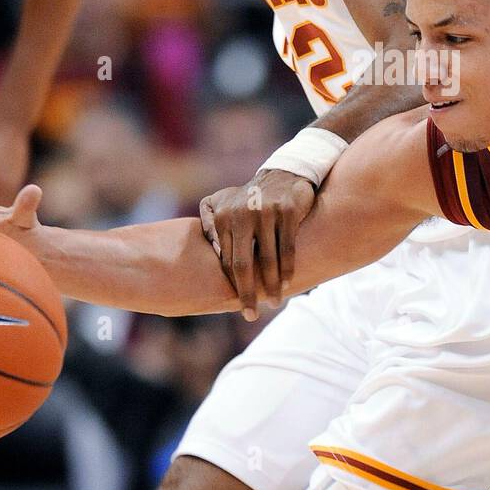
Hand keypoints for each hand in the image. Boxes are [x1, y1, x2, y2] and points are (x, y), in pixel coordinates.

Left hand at [199, 169, 315, 318]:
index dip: (232, 285)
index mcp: (222, 216)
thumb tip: (202, 255)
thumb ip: (208, 226)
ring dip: (272, 285)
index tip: (237, 305)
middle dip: (248, 293)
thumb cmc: (247, 199)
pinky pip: (287, 247)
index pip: (226, 260)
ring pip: (268, 258)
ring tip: (275, 302)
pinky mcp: (287, 211)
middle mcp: (242, 214)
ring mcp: (265, 212)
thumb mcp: (221, 204)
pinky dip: (288, 268)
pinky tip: (287, 283)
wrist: (283, 174)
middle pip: (243, 264)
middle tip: (251, 315)